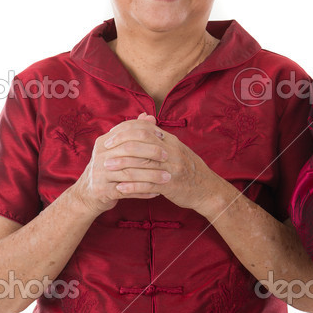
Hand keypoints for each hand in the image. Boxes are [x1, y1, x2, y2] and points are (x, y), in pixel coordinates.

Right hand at [71, 115, 170, 217]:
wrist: (89, 193)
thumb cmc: (110, 167)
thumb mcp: (118, 149)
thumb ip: (133, 133)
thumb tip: (149, 116)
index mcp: (104, 142)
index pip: (127, 130)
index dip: (146, 131)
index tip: (163, 137)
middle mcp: (100, 155)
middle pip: (129, 149)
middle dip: (151, 151)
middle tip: (167, 156)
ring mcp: (100, 174)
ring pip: (130, 172)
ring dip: (151, 175)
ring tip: (168, 177)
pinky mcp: (102, 191)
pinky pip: (127, 191)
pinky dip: (143, 191)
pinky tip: (157, 192)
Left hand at [96, 113, 225, 215]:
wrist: (207, 189)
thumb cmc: (189, 169)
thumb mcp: (176, 149)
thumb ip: (159, 137)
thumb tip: (143, 122)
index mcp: (171, 141)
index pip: (144, 129)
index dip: (125, 131)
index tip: (110, 136)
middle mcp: (171, 151)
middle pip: (141, 143)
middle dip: (120, 146)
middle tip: (105, 151)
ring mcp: (172, 168)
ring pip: (142, 163)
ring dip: (122, 165)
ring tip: (107, 168)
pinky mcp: (171, 185)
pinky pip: (148, 184)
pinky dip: (132, 186)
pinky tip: (120, 187)